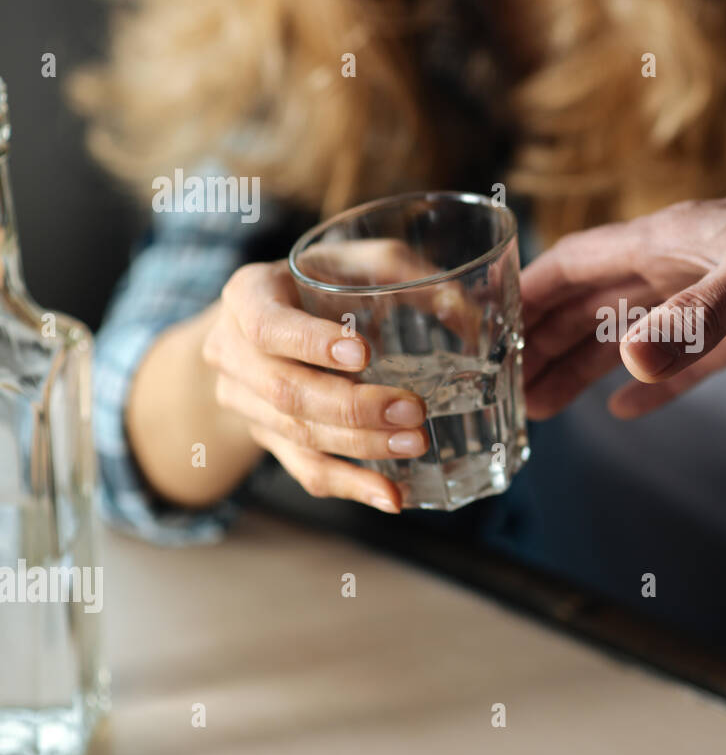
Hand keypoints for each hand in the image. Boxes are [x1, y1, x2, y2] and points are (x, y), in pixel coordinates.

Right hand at [201, 259, 429, 512]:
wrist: (262, 324)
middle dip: (353, 407)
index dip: (310, 344)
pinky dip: (351, 485)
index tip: (362, 352)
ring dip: (361, 446)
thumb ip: (400, 270)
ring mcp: (246, 403)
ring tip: (415, 443)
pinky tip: (391, 495)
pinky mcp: (270, 440)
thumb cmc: (317, 283)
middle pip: (285, 391)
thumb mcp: (351, 259)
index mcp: (247, 296)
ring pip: (298, 434)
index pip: (267, 326)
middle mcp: (233, 352)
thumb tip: (464, 308)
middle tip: (413, 410)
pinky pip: (305, 471)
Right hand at [521, 189, 725, 418]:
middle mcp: (682, 266)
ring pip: (630, 336)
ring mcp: (714, 299)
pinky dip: (651, 386)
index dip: (528, 293)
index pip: (576, 264)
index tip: (482, 326)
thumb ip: (697, 318)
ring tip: (542, 410)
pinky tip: (627, 410)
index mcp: (669, 241)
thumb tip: (628, 368)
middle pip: (592, 305)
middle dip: (544, 345)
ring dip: (584, 368)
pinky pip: (684, 362)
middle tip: (504, 394)